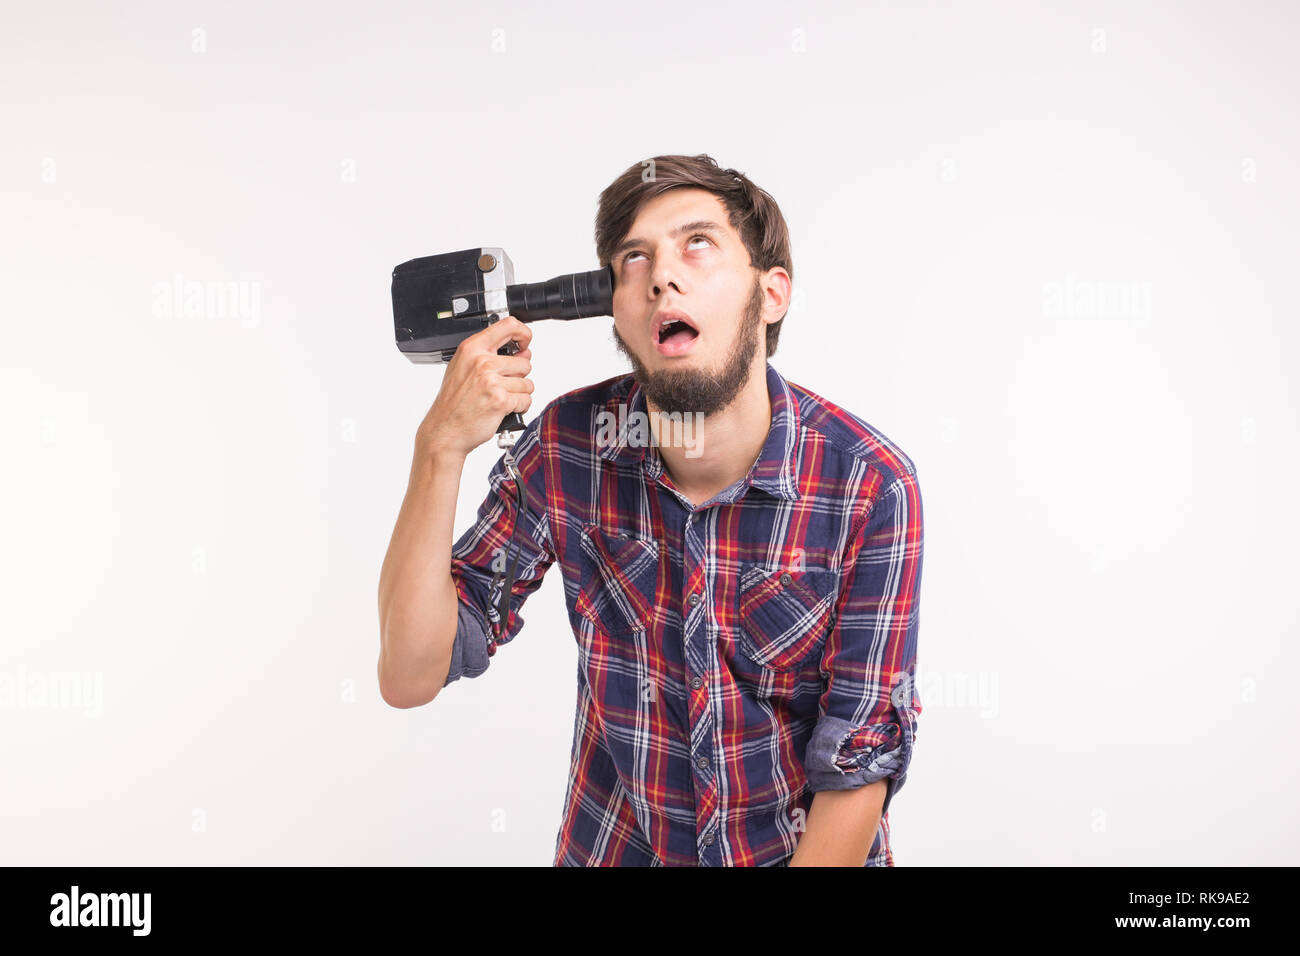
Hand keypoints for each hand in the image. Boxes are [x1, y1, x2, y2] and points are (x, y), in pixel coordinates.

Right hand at [417, 315, 533, 458]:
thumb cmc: (453, 402)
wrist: (444, 429)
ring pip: (527, 383)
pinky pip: (526, 400)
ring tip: (498, 398)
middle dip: (518, 377)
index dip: (523, 333)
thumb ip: (491, 356)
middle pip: (524, 362)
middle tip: (500, 386)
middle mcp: (482, 362)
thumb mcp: (464, 368)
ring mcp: (492, 381)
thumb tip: (523, 352)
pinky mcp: (501, 400)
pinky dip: (519, 407)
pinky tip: (503, 409)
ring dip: (518, 394)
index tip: (524, 343)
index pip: (508, 326)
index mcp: (472, 349)